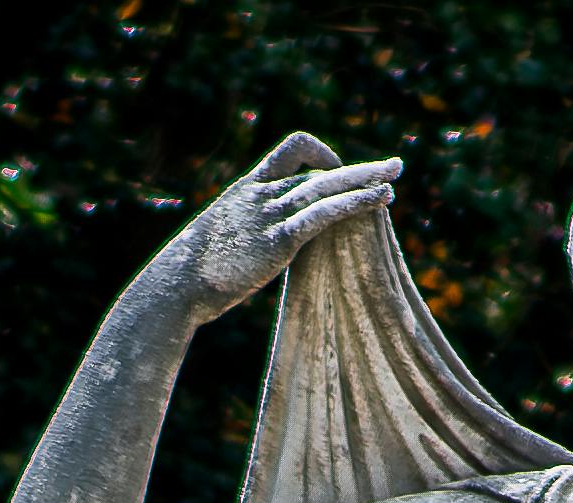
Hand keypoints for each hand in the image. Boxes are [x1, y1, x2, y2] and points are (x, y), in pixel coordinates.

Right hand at [168, 135, 402, 325]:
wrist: (177, 282)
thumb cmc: (196, 273)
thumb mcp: (222, 241)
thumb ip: (245, 235)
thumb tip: (253, 253)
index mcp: (249, 187)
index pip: (291, 150)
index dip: (320, 155)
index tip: (339, 172)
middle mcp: (263, 193)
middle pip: (319, 166)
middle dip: (359, 167)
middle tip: (394, 165)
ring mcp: (270, 213)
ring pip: (327, 186)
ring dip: (365, 182)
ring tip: (395, 182)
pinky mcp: (278, 239)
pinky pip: (324, 213)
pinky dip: (355, 205)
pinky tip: (379, 203)